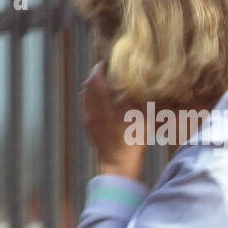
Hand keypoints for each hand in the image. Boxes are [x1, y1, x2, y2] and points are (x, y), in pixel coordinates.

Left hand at [81, 61, 145, 180]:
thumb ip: (140, 100)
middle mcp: (92, 110)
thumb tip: (142, 85)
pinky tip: (102, 101)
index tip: (107, 62)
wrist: (119, 165)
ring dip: (93, 87)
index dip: (100, 69)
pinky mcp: (89, 127)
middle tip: (106, 70)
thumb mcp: (142, 119)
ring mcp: (89, 119)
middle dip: (95, 75)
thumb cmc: (133, 143)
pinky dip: (91, 98)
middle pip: (87, 86)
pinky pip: (86, 106)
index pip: (96, 80)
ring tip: (104, 84)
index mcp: (103, 106)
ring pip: (85, 96)